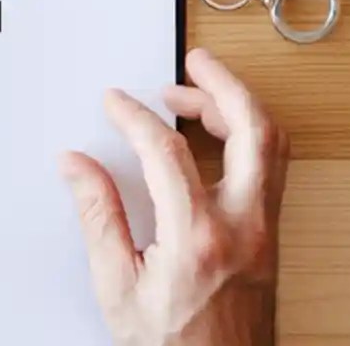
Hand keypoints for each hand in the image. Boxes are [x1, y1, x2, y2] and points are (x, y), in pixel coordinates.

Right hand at [62, 49, 288, 345]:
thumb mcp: (117, 287)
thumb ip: (99, 217)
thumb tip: (76, 165)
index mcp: (197, 238)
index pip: (167, 151)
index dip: (135, 116)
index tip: (115, 102)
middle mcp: (243, 227)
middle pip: (252, 130)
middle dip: (222, 84)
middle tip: (193, 61)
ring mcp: (265, 232)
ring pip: (272, 146)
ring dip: (239, 107)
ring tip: (198, 93)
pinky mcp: (272, 239)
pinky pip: (271, 169)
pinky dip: (248, 138)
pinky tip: (218, 138)